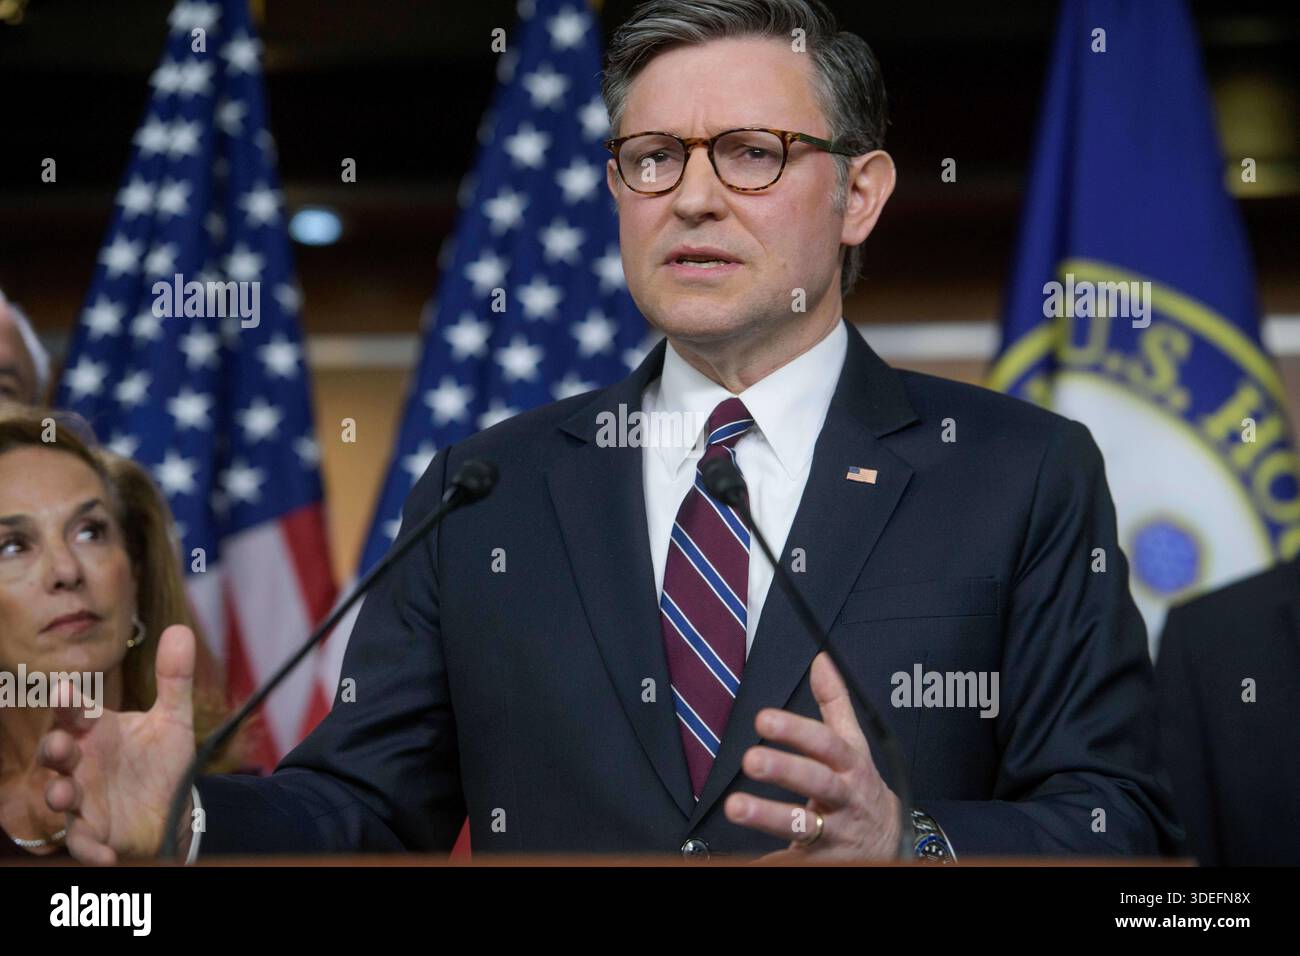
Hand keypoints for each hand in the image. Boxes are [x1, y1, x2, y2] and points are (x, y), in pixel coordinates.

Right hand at [39, 624, 197, 863]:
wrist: (173, 809)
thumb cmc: (161, 762)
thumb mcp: (172, 720)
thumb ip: (173, 679)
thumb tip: (179, 628)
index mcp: (95, 733)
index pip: (76, 713)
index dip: (69, 702)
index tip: (67, 688)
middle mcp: (81, 765)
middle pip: (56, 754)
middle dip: (55, 748)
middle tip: (60, 743)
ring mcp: (83, 800)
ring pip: (59, 797)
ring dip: (59, 795)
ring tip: (64, 794)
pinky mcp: (93, 833)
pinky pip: (84, 844)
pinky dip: (91, 850)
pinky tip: (105, 854)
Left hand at [724, 651, 902, 861]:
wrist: (891, 840)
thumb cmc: (861, 785)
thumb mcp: (854, 743)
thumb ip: (834, 703)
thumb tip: (821, 661)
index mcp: (850, 766)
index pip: (826, 744)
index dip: (797, 731)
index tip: (764, 719)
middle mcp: (844, 799)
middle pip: (817, 783)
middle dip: (785, 770)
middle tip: (751, 759)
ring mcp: (834, 833)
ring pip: (802, 826)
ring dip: (768, 817)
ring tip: (735, 807)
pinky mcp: (822, 860)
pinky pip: (794, 862)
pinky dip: (771, 862)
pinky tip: (745, 859)